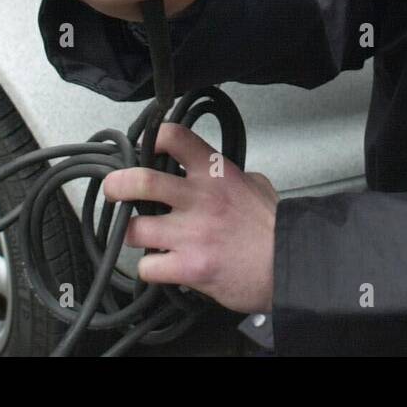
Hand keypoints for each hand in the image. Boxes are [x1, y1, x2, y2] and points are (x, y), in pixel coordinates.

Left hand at [102, 123, 278, 314]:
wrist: (292, 265)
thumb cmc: (276, 228)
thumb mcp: (258, 186)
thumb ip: (233, 176)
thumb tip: (224, 176)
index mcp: (215, 173)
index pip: (174, 137)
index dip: (152, 137)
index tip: (144, 146)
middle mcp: (199, 198)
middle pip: (140, 181)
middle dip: (117, 185)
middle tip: (114, 189)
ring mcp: (191, 233)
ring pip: (135, 229)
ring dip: (133, 234)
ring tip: (143, 237)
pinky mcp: (189, 267)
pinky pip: (148, 267)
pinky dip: (150, 269)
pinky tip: (162, 267)